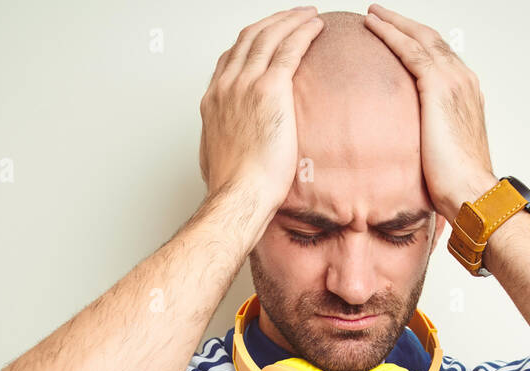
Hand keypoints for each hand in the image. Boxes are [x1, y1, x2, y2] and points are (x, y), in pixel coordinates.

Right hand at [198, 7, 324, 214]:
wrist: (240, 194)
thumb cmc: (236, 187)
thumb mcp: (218, 158)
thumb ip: (224, 141)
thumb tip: (233, 146)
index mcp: (214, 100)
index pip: (231, 57)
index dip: (251, 42)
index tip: (267, 38)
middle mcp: (226, 85)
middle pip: (249, 38)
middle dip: (273, 22)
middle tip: (292, 16)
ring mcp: (245, 83)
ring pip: (269, 36)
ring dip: (291, 20)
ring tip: (308, 15)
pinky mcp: (269, 88)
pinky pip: (290, 48)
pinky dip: (303, 32)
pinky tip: (316, 26)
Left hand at [362, 3, 497, 220]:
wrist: (471, 192)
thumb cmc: (457, 184)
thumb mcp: (443, 152)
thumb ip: (431, 137)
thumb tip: (412, 147)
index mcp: (467, 94)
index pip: (440, 57)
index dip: (419, 43)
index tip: (400, 37)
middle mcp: (463, 80)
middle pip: (431, 40)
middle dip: (406, 25)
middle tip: (382, 15)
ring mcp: (453, 80)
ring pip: (420, 38)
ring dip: (395, 22)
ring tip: (373, 14)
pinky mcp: (438, 86)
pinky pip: (410, 50)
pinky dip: (391, 33)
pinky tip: (374, 26)